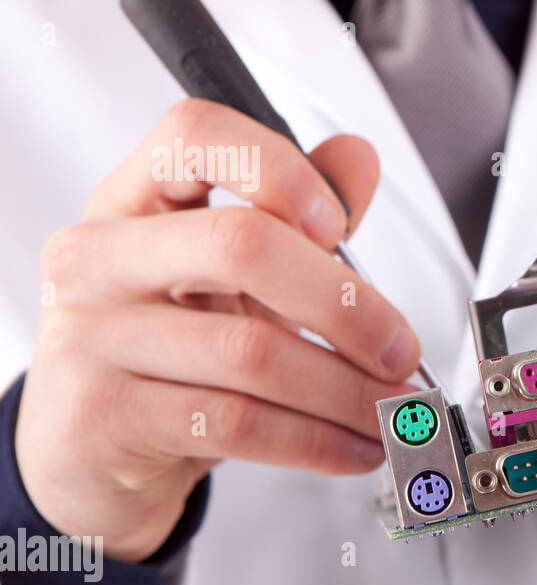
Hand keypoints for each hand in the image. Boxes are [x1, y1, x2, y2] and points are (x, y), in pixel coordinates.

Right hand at [15, 100, 422, 561]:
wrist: (88, 447)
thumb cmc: (169, 347)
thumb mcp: (230, 275)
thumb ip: (299, 212)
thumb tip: (358, 158)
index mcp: (132, 200)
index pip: (197, 136)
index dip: (279, 169)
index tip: (337, 225)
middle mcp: (99, 256)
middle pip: (242, 246)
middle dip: (347, 304)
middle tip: (400, 349)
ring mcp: (90, 337)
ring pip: (252, 353)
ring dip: (347, 391)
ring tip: (396, 411)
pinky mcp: (103, 416)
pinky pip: (236, 423)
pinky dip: (317, 440)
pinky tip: (357, 446)